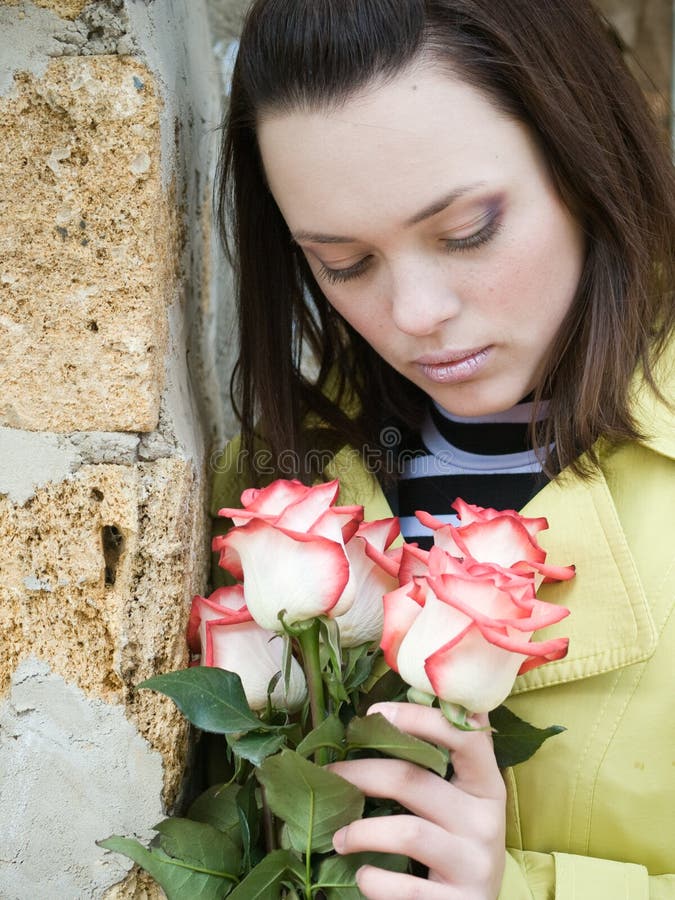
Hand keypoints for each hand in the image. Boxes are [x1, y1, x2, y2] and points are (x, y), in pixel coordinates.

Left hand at [329, 702, 505, 899]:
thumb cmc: (456, 845)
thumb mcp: (460, 803)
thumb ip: (438, 765)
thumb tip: (388, 710)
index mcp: (487, 786)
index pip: (464, 736)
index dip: (418, 717)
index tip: (375, 712)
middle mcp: (486, 821)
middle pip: (414, 780)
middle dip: (361, 773)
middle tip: (329, 776)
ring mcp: (474, 864)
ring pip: (407, 833)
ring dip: (360, 831)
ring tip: (337, 838)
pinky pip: (405, 888)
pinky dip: (374, 881)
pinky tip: (363, 877)